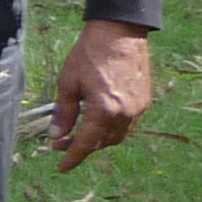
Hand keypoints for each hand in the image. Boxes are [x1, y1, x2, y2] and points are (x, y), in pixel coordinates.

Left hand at [50, 19, 151, 171]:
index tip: (61, 168)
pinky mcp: (145, 102)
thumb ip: (63, 112)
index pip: (86, 143)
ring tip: (78, 135)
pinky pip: (128, 125)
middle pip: (103, 142)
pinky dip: (112, 129)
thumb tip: (56, 136)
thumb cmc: (89, 54)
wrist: (119, 33)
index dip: (72, 157)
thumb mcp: (68, 82)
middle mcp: (125, 114)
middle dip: (82, 147)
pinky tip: (98, 123)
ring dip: (98, 140)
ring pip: (117, 136)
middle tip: (61, 144)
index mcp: (104, 110)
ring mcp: (139, 109)